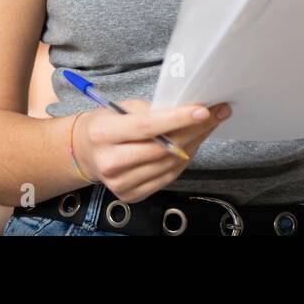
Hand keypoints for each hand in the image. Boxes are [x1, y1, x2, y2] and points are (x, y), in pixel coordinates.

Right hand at [74, 99, 232, 202]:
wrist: (87, 152)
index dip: (177, 119)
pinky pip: (167, 177)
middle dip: (194, 129)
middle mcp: (110, 162)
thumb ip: (150, 110)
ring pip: (169, 164)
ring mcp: (120, 183)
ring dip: (194, 144)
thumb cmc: (107, 124)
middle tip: (216, 113)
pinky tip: (193, 144)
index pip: (146, 127)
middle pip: (162, 148)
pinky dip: (183, 160)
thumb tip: (186, 110)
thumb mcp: (121, 107)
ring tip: (208, 126)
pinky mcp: (131, 195)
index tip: (203, 110)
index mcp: (103, 134)